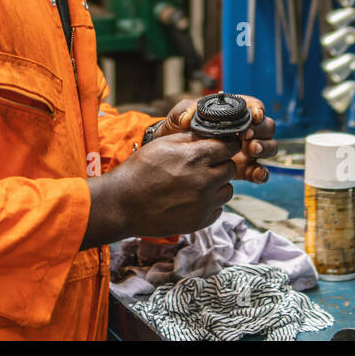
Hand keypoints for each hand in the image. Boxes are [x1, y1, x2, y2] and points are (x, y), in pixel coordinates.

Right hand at [82, 131, 238, 245]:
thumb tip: (209, 134)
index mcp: (196, 158)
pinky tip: (192, 199)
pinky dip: (210, 204)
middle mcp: (204, 181)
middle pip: (231, 168)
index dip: (226, 144)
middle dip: (221, 164)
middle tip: (205, 165)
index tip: (220, 146)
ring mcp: (204, 204)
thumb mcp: (162, 144)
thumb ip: (190, 138)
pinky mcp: (200, 221)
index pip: (229, 147)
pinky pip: (218, 209)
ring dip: (218, 185)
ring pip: (227, 190)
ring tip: (197, 184)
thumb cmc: (139, 171)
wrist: (123, 204)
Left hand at [152, 95, 276, 182]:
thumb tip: (188, 118)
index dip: (258, 110)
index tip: (254, 116)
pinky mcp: (245, 169)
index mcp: (233, 114)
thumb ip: (183, 112)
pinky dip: (262, 173)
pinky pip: (261, 172)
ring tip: (251, 150)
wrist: (175, 157)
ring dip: (265, 147)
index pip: (254, 106)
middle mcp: (245, 130)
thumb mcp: (178, 117)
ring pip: (269, 146)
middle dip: (262, 130)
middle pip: (267, 126)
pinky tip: (255, 173)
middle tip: (247, 135)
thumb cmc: (180, 131)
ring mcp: (247, 150)